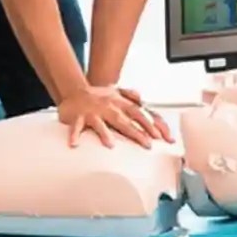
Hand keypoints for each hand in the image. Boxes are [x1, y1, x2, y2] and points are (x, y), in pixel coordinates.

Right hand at [57, 86, 171, 148]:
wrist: (75, 92)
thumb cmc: (99, 96)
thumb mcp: (118, 92)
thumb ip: (133, 96)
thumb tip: (144, 99)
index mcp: (121, 102)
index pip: (139, 113)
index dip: (152, 124)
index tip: (162, 136)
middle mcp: (109, 107)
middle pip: (124, 121)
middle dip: (137, 132)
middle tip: (147, 144)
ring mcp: (93, 112)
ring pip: (101, 124)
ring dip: (105, 134)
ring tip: (111, 145)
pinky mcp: (78, 117)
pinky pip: (75, 126)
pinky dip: (74, 134)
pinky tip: (75, 143)